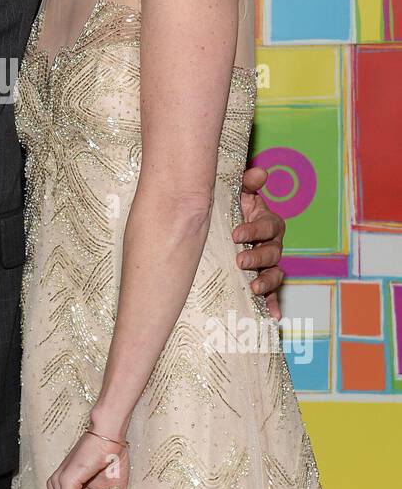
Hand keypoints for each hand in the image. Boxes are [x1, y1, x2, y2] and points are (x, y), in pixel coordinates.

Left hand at [234, 165, 285, 319]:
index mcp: (266, 223)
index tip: (236, 234)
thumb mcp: (235, 194)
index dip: (256, 229)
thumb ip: (247, 183)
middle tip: (240, 261)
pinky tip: (272, 316)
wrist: (214, 231)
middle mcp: (270, 244)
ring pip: (274, 273)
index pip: (270, 225)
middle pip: (273, 252)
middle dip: (258, 257)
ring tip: (253, 288)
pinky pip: (272, 295)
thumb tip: (260, 171)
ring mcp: (266, 265)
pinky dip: (273, 305)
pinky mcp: (261, 283)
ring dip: (267, 281)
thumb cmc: (227, 211)